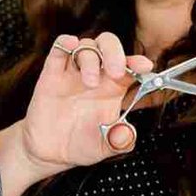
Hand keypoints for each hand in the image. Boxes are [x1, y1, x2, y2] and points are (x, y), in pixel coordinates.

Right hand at [15, 32, 153, 171]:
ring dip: (92, 59)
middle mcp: (96, 76)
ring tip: (89, 83)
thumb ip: (120, 141)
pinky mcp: (52, 74)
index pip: (130, 67)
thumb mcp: (105, 148)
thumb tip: (126, 132)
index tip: (145, 66)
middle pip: (108, 46)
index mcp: (113, 89)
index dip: (138, 62)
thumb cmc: (80, 145)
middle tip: (116, 72)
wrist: (50, 152)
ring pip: (86, 46)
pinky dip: (65, 43)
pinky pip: (59, 50)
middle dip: (115, 53)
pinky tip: (71, 44)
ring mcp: (73, 73)